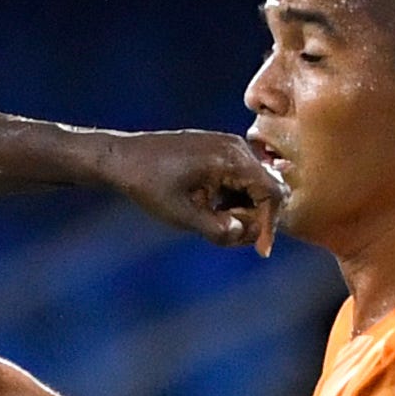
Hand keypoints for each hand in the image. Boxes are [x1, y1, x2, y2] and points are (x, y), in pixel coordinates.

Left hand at [102, 130, 280, 253]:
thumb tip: (245, 234)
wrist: (120, 158)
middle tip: (224, 231)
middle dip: (255, 217)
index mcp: (230, 158)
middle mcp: (235, 146)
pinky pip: (241, 177)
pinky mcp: (218, 149)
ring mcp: (227, 145)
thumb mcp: (180, 214)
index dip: (270, 224)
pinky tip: (207, 205)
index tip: (260, 250)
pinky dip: (232, 196)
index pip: (274, 193)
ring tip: (208, 216)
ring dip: (242, 208)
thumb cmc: (148, 184)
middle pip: (269, 189)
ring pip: (255, 185)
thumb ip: (216, 229)